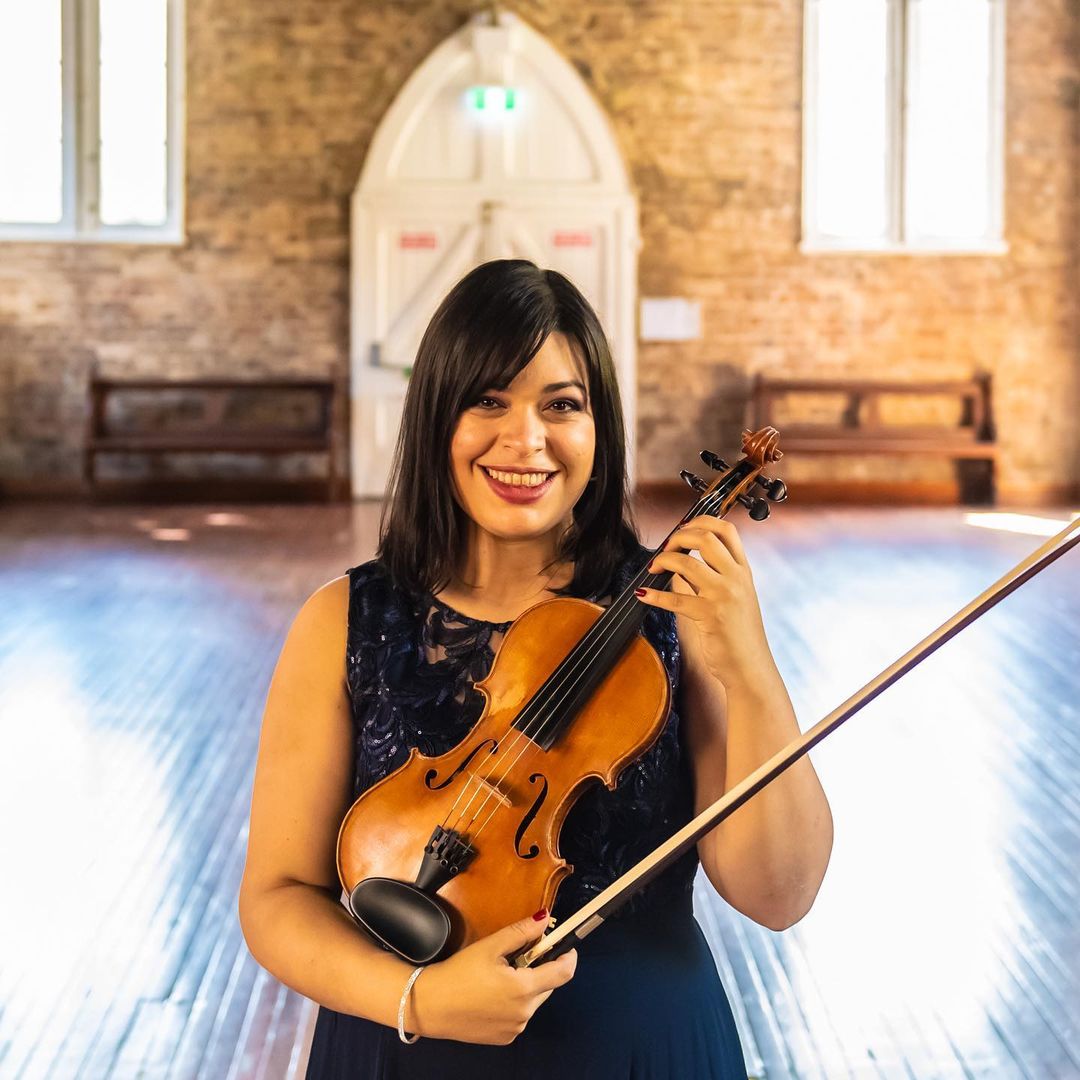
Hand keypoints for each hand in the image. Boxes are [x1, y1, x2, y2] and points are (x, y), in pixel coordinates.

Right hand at [408, 912, 577, 1044]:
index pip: (563, 973)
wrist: (429, 1005)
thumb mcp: (490, 946)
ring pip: (533, 1001)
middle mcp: (524, 1013)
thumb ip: (521, 932)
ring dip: (526, 986)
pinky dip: (515, 1003)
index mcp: (523, 989)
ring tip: (501, 976)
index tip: (567, 947)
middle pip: (548, 986)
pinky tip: (494, 994)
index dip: (569, 957)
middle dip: (541, 969)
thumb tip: (543, 918)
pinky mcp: (504, 1038)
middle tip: (520, 957)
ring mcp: (515, 1028)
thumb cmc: (458, 974)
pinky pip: (519, 1016)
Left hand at [636, 515, 770, 688]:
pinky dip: (654, 595)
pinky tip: (643, 594)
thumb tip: (679, 564)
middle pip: (706, 538)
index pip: (727, 529)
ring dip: (663, 561)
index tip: (682, 528)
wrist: (750, 668)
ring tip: (653, 569)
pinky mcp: (710, 616)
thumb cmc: (739, 635)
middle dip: (679, 537)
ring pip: (687, 563)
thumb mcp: (734, 598)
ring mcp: (724, 596)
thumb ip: (711, 578)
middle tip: (665, 548)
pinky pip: (675, 599)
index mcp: (743, 571)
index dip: (701, 521)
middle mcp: (736, 579)